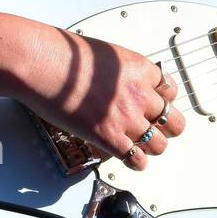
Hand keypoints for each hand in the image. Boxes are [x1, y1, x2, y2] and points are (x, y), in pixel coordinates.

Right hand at [14, 26, 185, 169]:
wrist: (44, 63)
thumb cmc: (65, 54)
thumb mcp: (107, 54)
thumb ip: (121, 71)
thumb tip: (119, 81)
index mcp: (141, 69)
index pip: (171, 91)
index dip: (164, 101)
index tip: (159, 105)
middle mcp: (139, 93)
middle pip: (173, 121)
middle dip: (167, 127)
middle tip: (159, 130)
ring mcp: (126, 116)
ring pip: (159, 144)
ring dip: (152, 147)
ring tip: (144, 147)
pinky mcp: (108, 135)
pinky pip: (136, 158)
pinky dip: (137, 163)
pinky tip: (132, 160)